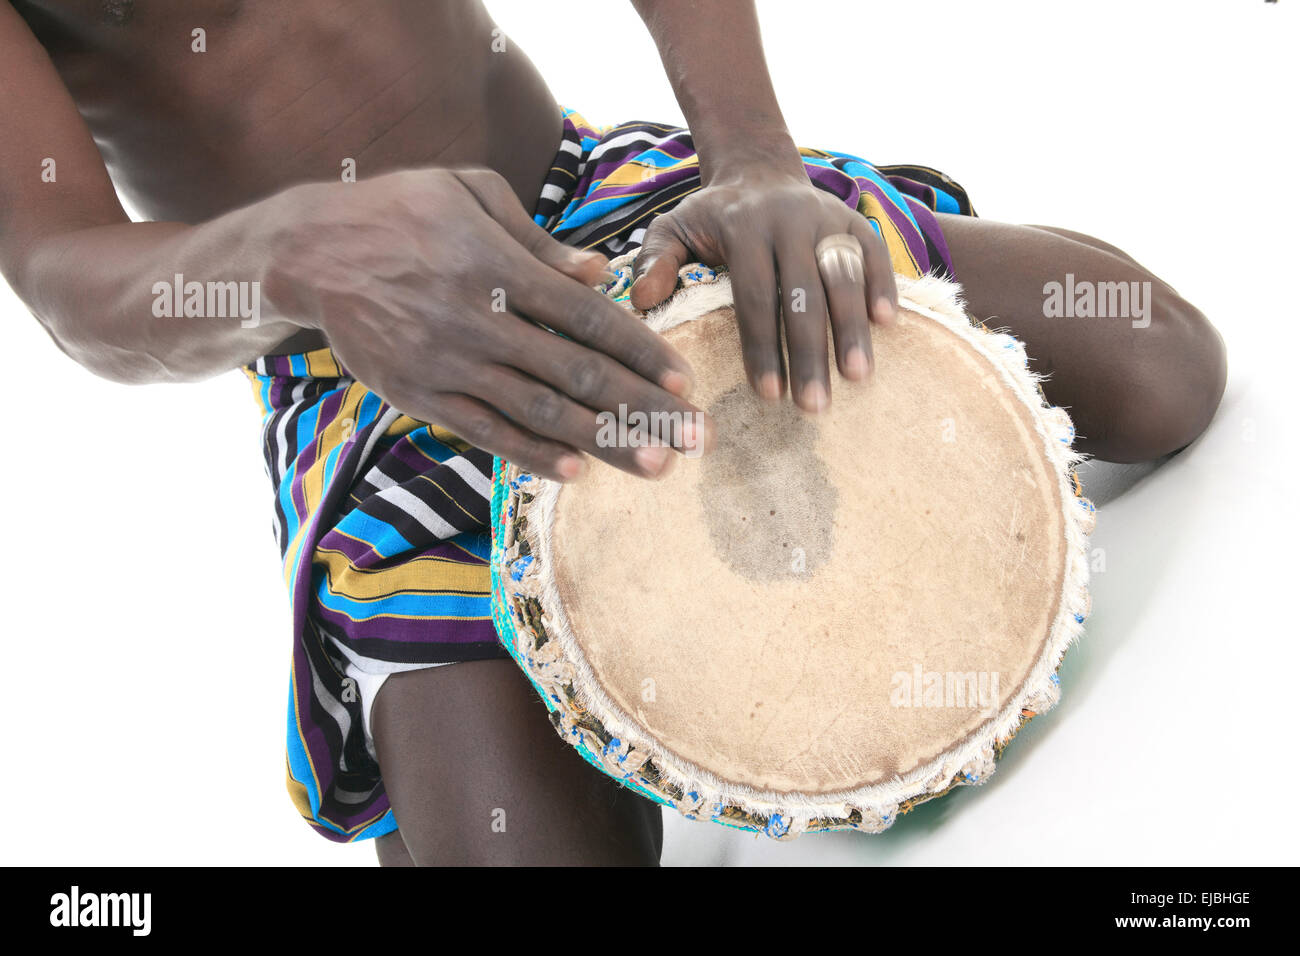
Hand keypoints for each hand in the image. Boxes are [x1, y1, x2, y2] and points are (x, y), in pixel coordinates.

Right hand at [263, 168, 707, 481]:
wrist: (311, 251)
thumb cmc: (401, 211)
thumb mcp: (471, 195)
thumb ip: (539, 240)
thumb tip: (600, 274)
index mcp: (499, 264)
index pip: (588, 316)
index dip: (642, 352)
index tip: (684, 382)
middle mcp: (479, 318)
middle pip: (577, 372)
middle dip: (642, 409)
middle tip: (694, 440)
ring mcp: (448, 362)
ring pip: (539, 410)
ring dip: (602, 442)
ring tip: (654, 466)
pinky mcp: (420, 394)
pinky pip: (485, 430)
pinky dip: (531, 453)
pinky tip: (574, 472)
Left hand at [630, 164, 897, 411]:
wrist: (758, 170)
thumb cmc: (712, 216)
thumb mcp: (672, 228)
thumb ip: (654, 260)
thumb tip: (641, 300)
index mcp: (744, 226)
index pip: (756, 294)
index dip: (762, 346)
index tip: (769, 394)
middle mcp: (790, 219)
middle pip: (803, 293)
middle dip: (810, 353)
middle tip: (815, 406)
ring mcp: (827, 218)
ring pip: (843, 275)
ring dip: (852, 328)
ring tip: (858, 378)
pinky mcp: (855, 220)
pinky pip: (875, 253)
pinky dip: (882, 286)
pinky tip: (886, 326)